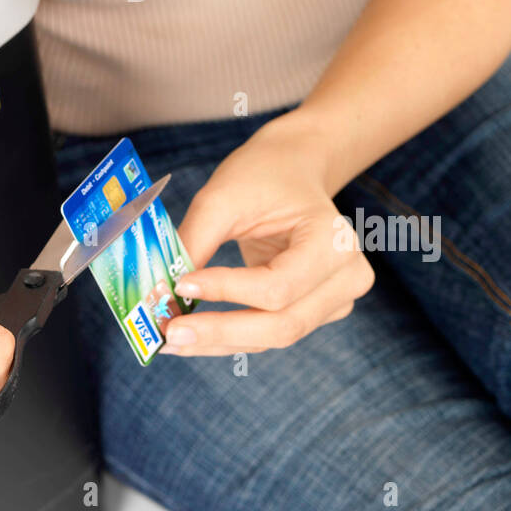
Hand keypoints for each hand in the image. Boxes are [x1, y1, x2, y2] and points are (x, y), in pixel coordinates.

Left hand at [162, 116, 374, 356]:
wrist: (294, 169)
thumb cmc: (263, 175)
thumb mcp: (224, 197)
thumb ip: (195, 242)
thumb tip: (163, 292)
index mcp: (334, 241)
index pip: (278, 285)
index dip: (227, 291)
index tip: (180, 285)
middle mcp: (347, 277)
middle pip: (282, 324)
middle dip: (221, 332)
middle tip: (169, 334)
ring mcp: (336, 300)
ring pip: (274, 336)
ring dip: (220, 341)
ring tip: (171, 339)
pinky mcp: (316, 312)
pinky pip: (270, 332)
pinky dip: (229, 336)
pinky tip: (193, 335)